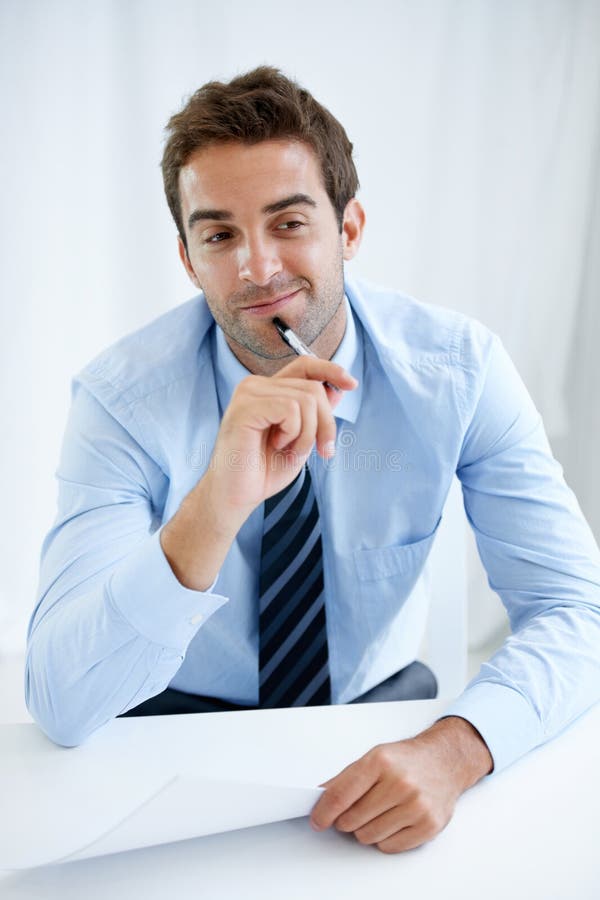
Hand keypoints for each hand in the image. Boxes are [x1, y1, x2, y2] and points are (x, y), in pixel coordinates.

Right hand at [206, 356, 357, 515]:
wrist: (236, 495)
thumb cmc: (263, 470)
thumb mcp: (301, 439)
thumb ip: (315, 414)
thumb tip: (337, 390)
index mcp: (268, 390)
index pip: (305, 366)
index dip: (330, 370)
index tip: (351, 384)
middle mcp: (256, 386)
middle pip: (313, 388)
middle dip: (326, 423)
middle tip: (322, 451)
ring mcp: (249, 394)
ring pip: (306, 399)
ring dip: (308, 434)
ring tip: (289, 450)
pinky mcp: (245, 408)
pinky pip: (290, 409)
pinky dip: (294, 433)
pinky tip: (277, 445)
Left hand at [310, 717, 492, 852]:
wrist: (445, 761)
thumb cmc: (407, 760)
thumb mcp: (374, 756)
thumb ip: (346, 778)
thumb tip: (321, 798)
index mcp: (381, 761)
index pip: (341, 795)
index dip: (323, 812)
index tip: (317, 820)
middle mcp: (400, 783)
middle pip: (352, 820)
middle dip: (345, 820)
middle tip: (353, 811)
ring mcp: (416, 805)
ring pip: (368, 836)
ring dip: (365, 830)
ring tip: (376, 813)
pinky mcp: (429, 825)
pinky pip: (390, 847)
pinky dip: (385, 838)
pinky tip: (392, 821)